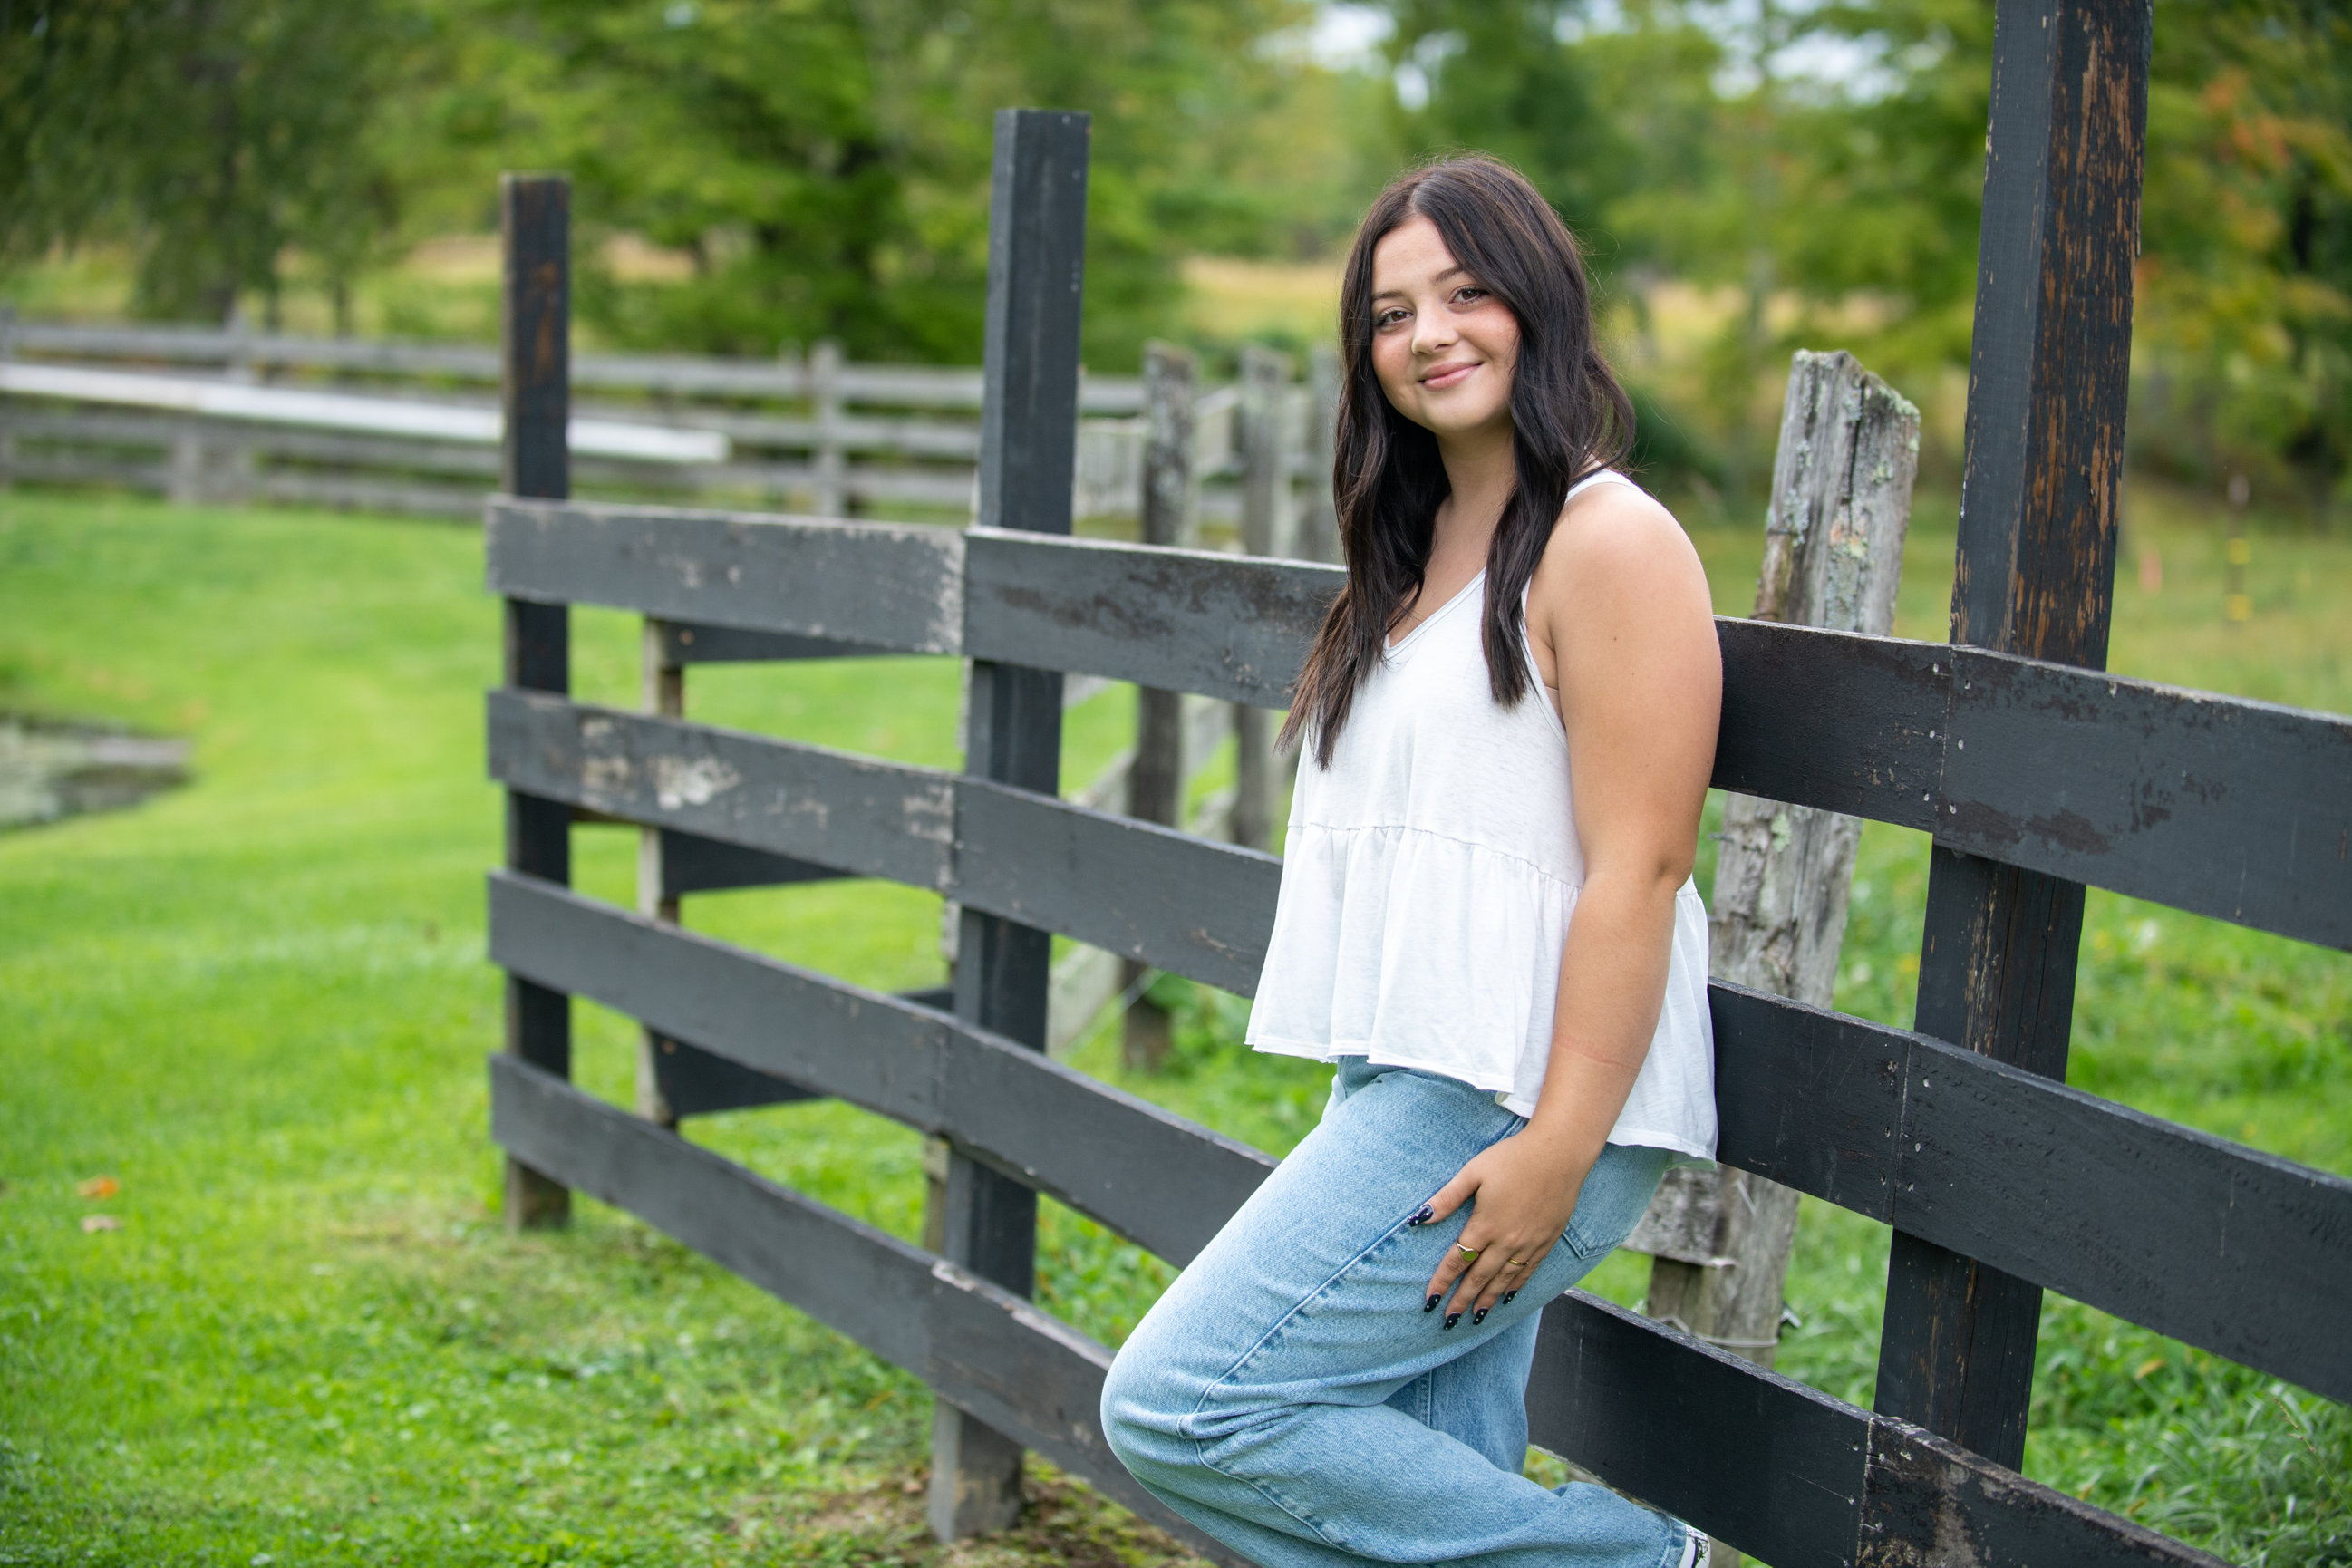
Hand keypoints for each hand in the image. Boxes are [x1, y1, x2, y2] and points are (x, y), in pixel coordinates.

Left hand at [1417, 1127, 1592, 1325]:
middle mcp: (1506, 1241)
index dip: (1442, 1282)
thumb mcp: (1473, 1172)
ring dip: (1487, 1299)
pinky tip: (1508, 1296)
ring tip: (1475, 1316)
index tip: (1430, 1301)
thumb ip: (1447, 1198)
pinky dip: (1515, 1286)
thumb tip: (1421, 1218)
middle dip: (1462, 1300)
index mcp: (1484, 1225)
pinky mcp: (1547, 1240)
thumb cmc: (1512, 1158)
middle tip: (1449, 1319)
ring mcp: (1529, 1244)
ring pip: (1504, 1280)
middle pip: (1479, 1277)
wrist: (1559, 1154)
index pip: (1457, 1261)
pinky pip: (1527, 1271)